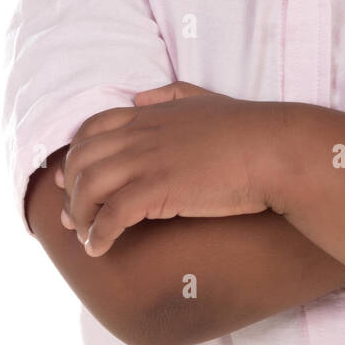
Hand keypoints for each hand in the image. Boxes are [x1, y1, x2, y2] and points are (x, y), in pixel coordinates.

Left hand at [58, 82, 277, 255]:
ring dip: (78, 216)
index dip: (76, 156)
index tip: (71, 180)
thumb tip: (139, 98)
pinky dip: (97, 234)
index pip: (91, 129)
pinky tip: (99, 248)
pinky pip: (111, 215)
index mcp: (149, 115)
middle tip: (73, 217)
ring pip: (88, 187)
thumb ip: (169, 95)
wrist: (274, 149)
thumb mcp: (204, 99)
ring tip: (85, 237)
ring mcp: (147, 161)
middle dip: (70, 191)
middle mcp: (140, 135)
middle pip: (81, 160)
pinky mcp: (158, 190)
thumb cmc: (248, 128)